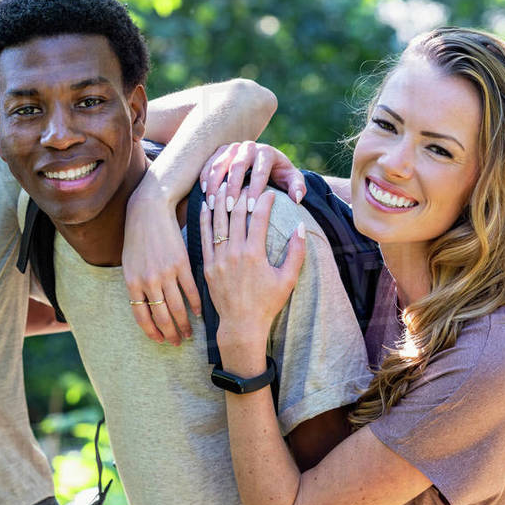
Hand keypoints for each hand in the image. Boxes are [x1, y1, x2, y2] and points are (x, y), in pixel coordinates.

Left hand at [122, 191, 195, 344]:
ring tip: (189, 333)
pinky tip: (199, 313)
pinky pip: (191, 291)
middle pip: (161, 317)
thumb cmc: (137, 238)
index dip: (152, 332)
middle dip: (170, 334)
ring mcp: (166, 274)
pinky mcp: (182, 264)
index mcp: (132, 283)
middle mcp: (148, 281)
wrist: (149, 211)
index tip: (160, 340)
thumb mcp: (130, 264)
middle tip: (177, 342)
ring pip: (177, 308)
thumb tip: (145, 307)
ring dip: (184, 324)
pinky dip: (196, 305)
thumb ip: (137, 286)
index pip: (141, 317)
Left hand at [199, 187, 305, 371]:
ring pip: (218, 222)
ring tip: (223, 184)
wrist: (241, 324)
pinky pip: (205, 237)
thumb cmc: (267, 303)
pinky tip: (206, 205)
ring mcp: (219, 258)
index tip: (269, 192)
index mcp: (255, 254)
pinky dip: (205, 219)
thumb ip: (296, 252)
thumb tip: (300, 227)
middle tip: (245, 181)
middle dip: (241, 195)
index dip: (264, 201)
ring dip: (221, 201)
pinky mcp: (208, 265)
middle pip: (236, 215)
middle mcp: (235, 252)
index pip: (258, 218)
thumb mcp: (288, 279)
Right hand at [201, 141, 305, 212]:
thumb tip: (296, 197)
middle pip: (237, 166)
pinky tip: (204, 193)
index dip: (255, 190)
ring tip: (212, 203)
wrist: (266, 162)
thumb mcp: (292, 180)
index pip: (260, 171)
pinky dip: (205, 177)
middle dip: (232, 188)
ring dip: (214, 184)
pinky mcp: (220, 151)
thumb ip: (298, 187)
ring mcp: (232, 147)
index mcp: (267, 152)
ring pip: (220, 164)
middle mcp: (249, 146)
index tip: (250, 208)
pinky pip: (209, 163)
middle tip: (228, 208)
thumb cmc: (279, 174)